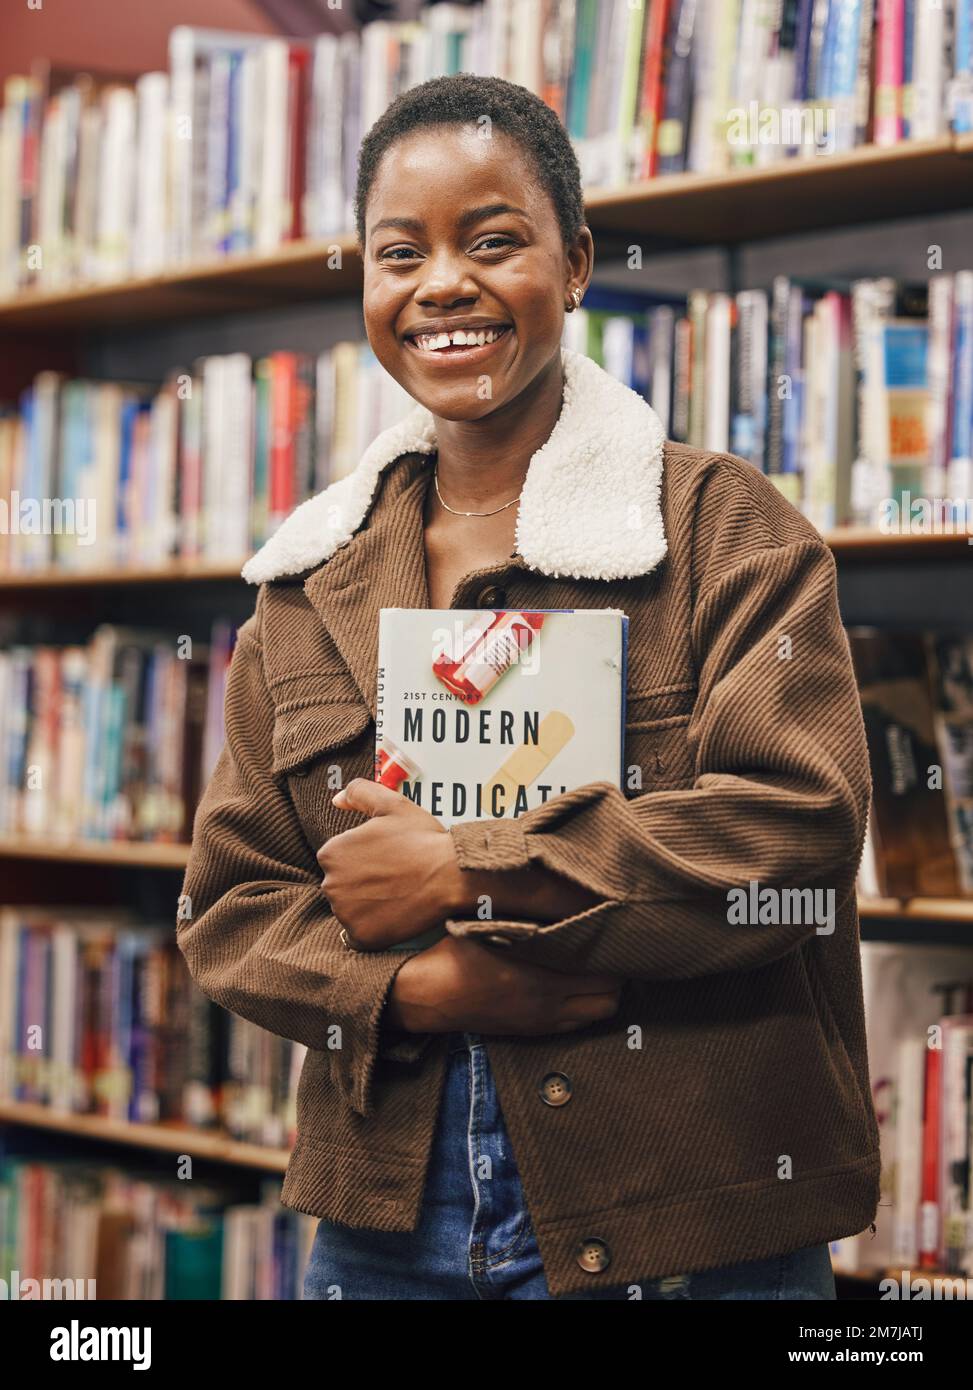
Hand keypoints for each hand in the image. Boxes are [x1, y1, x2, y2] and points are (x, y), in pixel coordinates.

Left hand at [318, 778, 462, 949]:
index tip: (383, 860)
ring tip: (395, 896)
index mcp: (331, 853)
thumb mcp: (391, 805)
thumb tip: (337, 799)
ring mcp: (346, 914)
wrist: (451, 875)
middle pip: (341, 886)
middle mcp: (330, 885)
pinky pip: (360, 936)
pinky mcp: (363, 937)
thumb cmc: (422, 839)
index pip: (337, 860)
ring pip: (349, 911)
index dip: (361, 860)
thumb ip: (359, 793)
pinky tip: (394, 915)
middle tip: (392, 878)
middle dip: (361, 883)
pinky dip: (374, 929)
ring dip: (366, 906)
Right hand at [384, 935, 622, 1035]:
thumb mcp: (493, 924)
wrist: (431, 995)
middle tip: (611, 952)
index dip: (615, 954)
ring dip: (603, 993)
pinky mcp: (532, 1031)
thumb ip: (531, 917)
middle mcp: (549, 1004)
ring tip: (596, 969)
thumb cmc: (459, 953)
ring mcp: (542, 1021)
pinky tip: (574, 987)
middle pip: (610, 999)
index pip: (604, 973)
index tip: (613, 935)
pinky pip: (576, 1025)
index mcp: (542, 976)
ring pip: (597, 1015)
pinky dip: (584, 1007)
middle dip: (617, 976)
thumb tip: (563, 897)